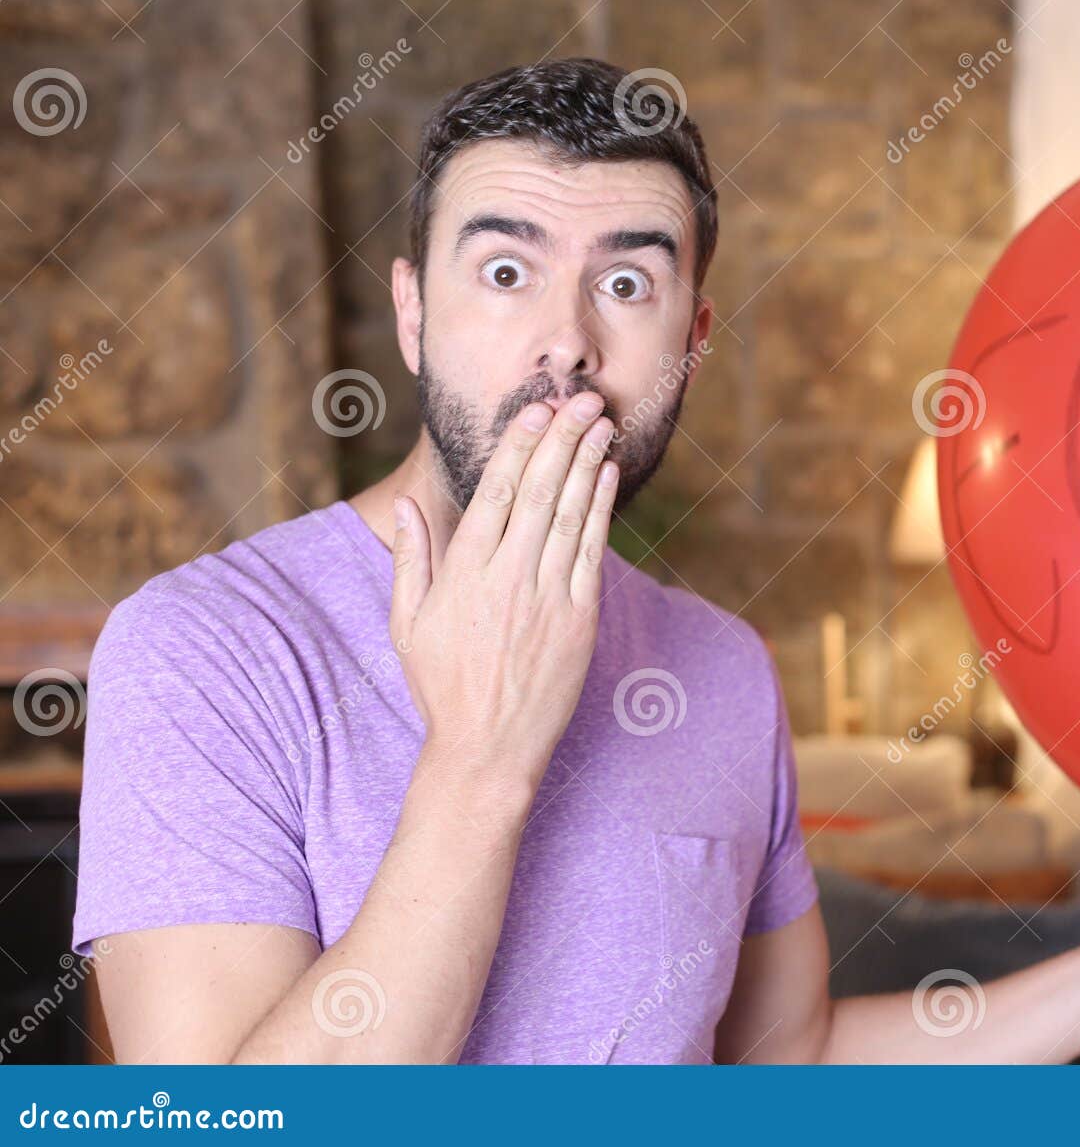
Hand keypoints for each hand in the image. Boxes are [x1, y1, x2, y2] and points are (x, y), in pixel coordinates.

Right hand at [388, 395, 618, 792]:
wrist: (488, 749)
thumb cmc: (442, 686)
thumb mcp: (407, 624)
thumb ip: (411, 561)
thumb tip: (405, 507)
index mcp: (464, 573)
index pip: (495, 493)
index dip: (519, 445)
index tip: (536, 410)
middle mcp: (508, 578)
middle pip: (539, 492)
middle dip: (562, 439)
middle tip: (581, 397)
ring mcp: (548, 597)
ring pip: (571, 515)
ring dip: (588, 463)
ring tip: (602, 421)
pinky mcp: (579, 619)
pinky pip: (594, 553)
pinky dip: (602, 510)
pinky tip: (608, 476)